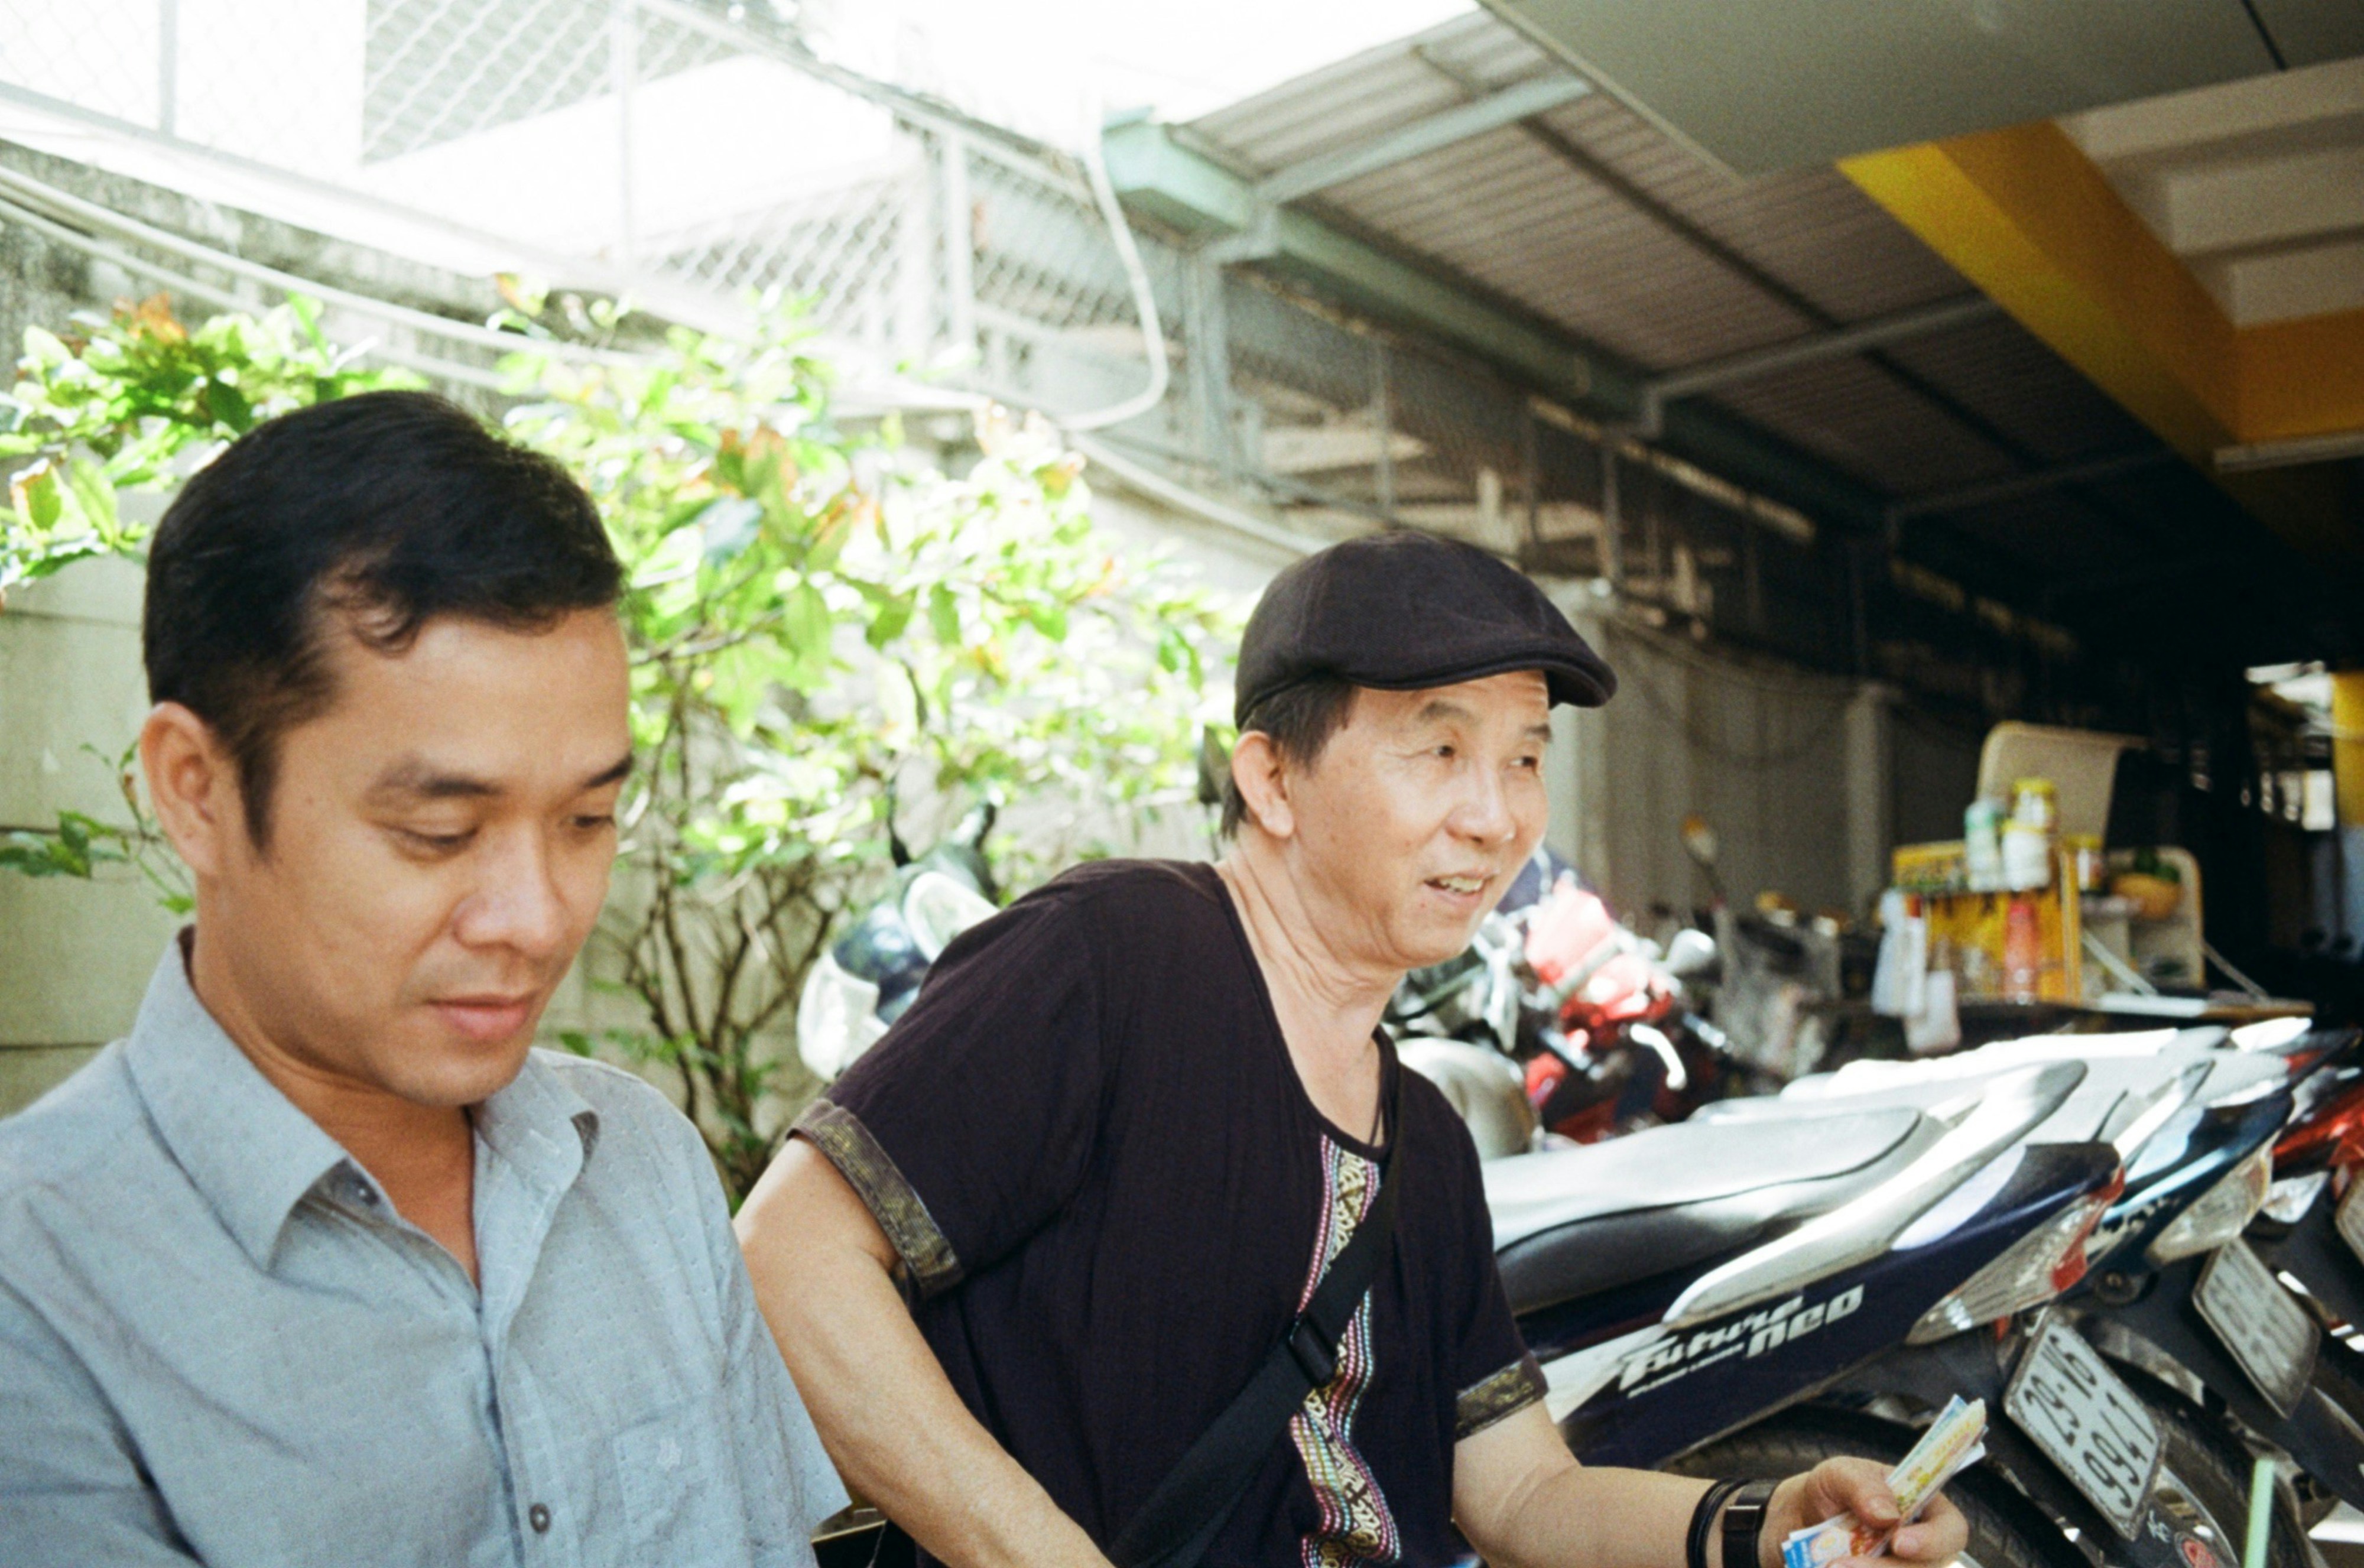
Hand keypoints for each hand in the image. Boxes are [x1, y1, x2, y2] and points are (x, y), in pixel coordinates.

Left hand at [1761, 1457, 1968, 1567]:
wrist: (1806, 1518)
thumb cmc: (1835, 1490)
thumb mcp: (1840, 1473)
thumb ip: (1862, 1485)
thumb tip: (1887, 1515)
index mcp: (1929, 1511)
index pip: (1951, 1530)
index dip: (1932, 1541)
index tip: (1899, 1542)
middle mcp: (1926, 1549)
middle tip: (1839, 1566)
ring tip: (1828, 1567)